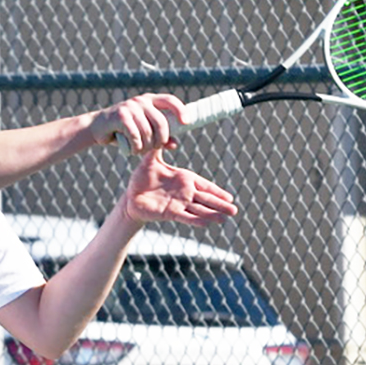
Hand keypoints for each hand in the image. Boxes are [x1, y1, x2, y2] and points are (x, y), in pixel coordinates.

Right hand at [90, 93, 185, 152]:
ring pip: (147, 132)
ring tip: (138, 150)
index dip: (180, 110)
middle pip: (161, 122)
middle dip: (160, 140)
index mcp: (150, 100)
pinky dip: (135, 147)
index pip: (170, 100)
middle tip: (154, 149)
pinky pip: (135, 135)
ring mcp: (130, 106)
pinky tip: (132, 150)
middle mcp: (141, 101)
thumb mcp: (143, 133)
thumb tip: (175, 143)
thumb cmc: (123, 131)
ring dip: (145, 147)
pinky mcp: (120, 115)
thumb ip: (159, 137)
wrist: (97, 127)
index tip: (186, 123)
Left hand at [122, 150, 237, 227]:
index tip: (229, 197)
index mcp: (184, 179)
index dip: (217, 191)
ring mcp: (178, 204)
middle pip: (206, 199)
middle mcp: (184, 193)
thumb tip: (172, 140)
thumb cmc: (142, 177)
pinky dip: (195, 220)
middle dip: (220, 205)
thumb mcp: (151, 159)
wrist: (130, 196)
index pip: (205, 186)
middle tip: (234, 211)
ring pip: (198, 210)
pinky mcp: (169, 213)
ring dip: (211, 214)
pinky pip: (185, 217)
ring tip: (224, 219)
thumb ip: (161, 146)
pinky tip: (206, 224)